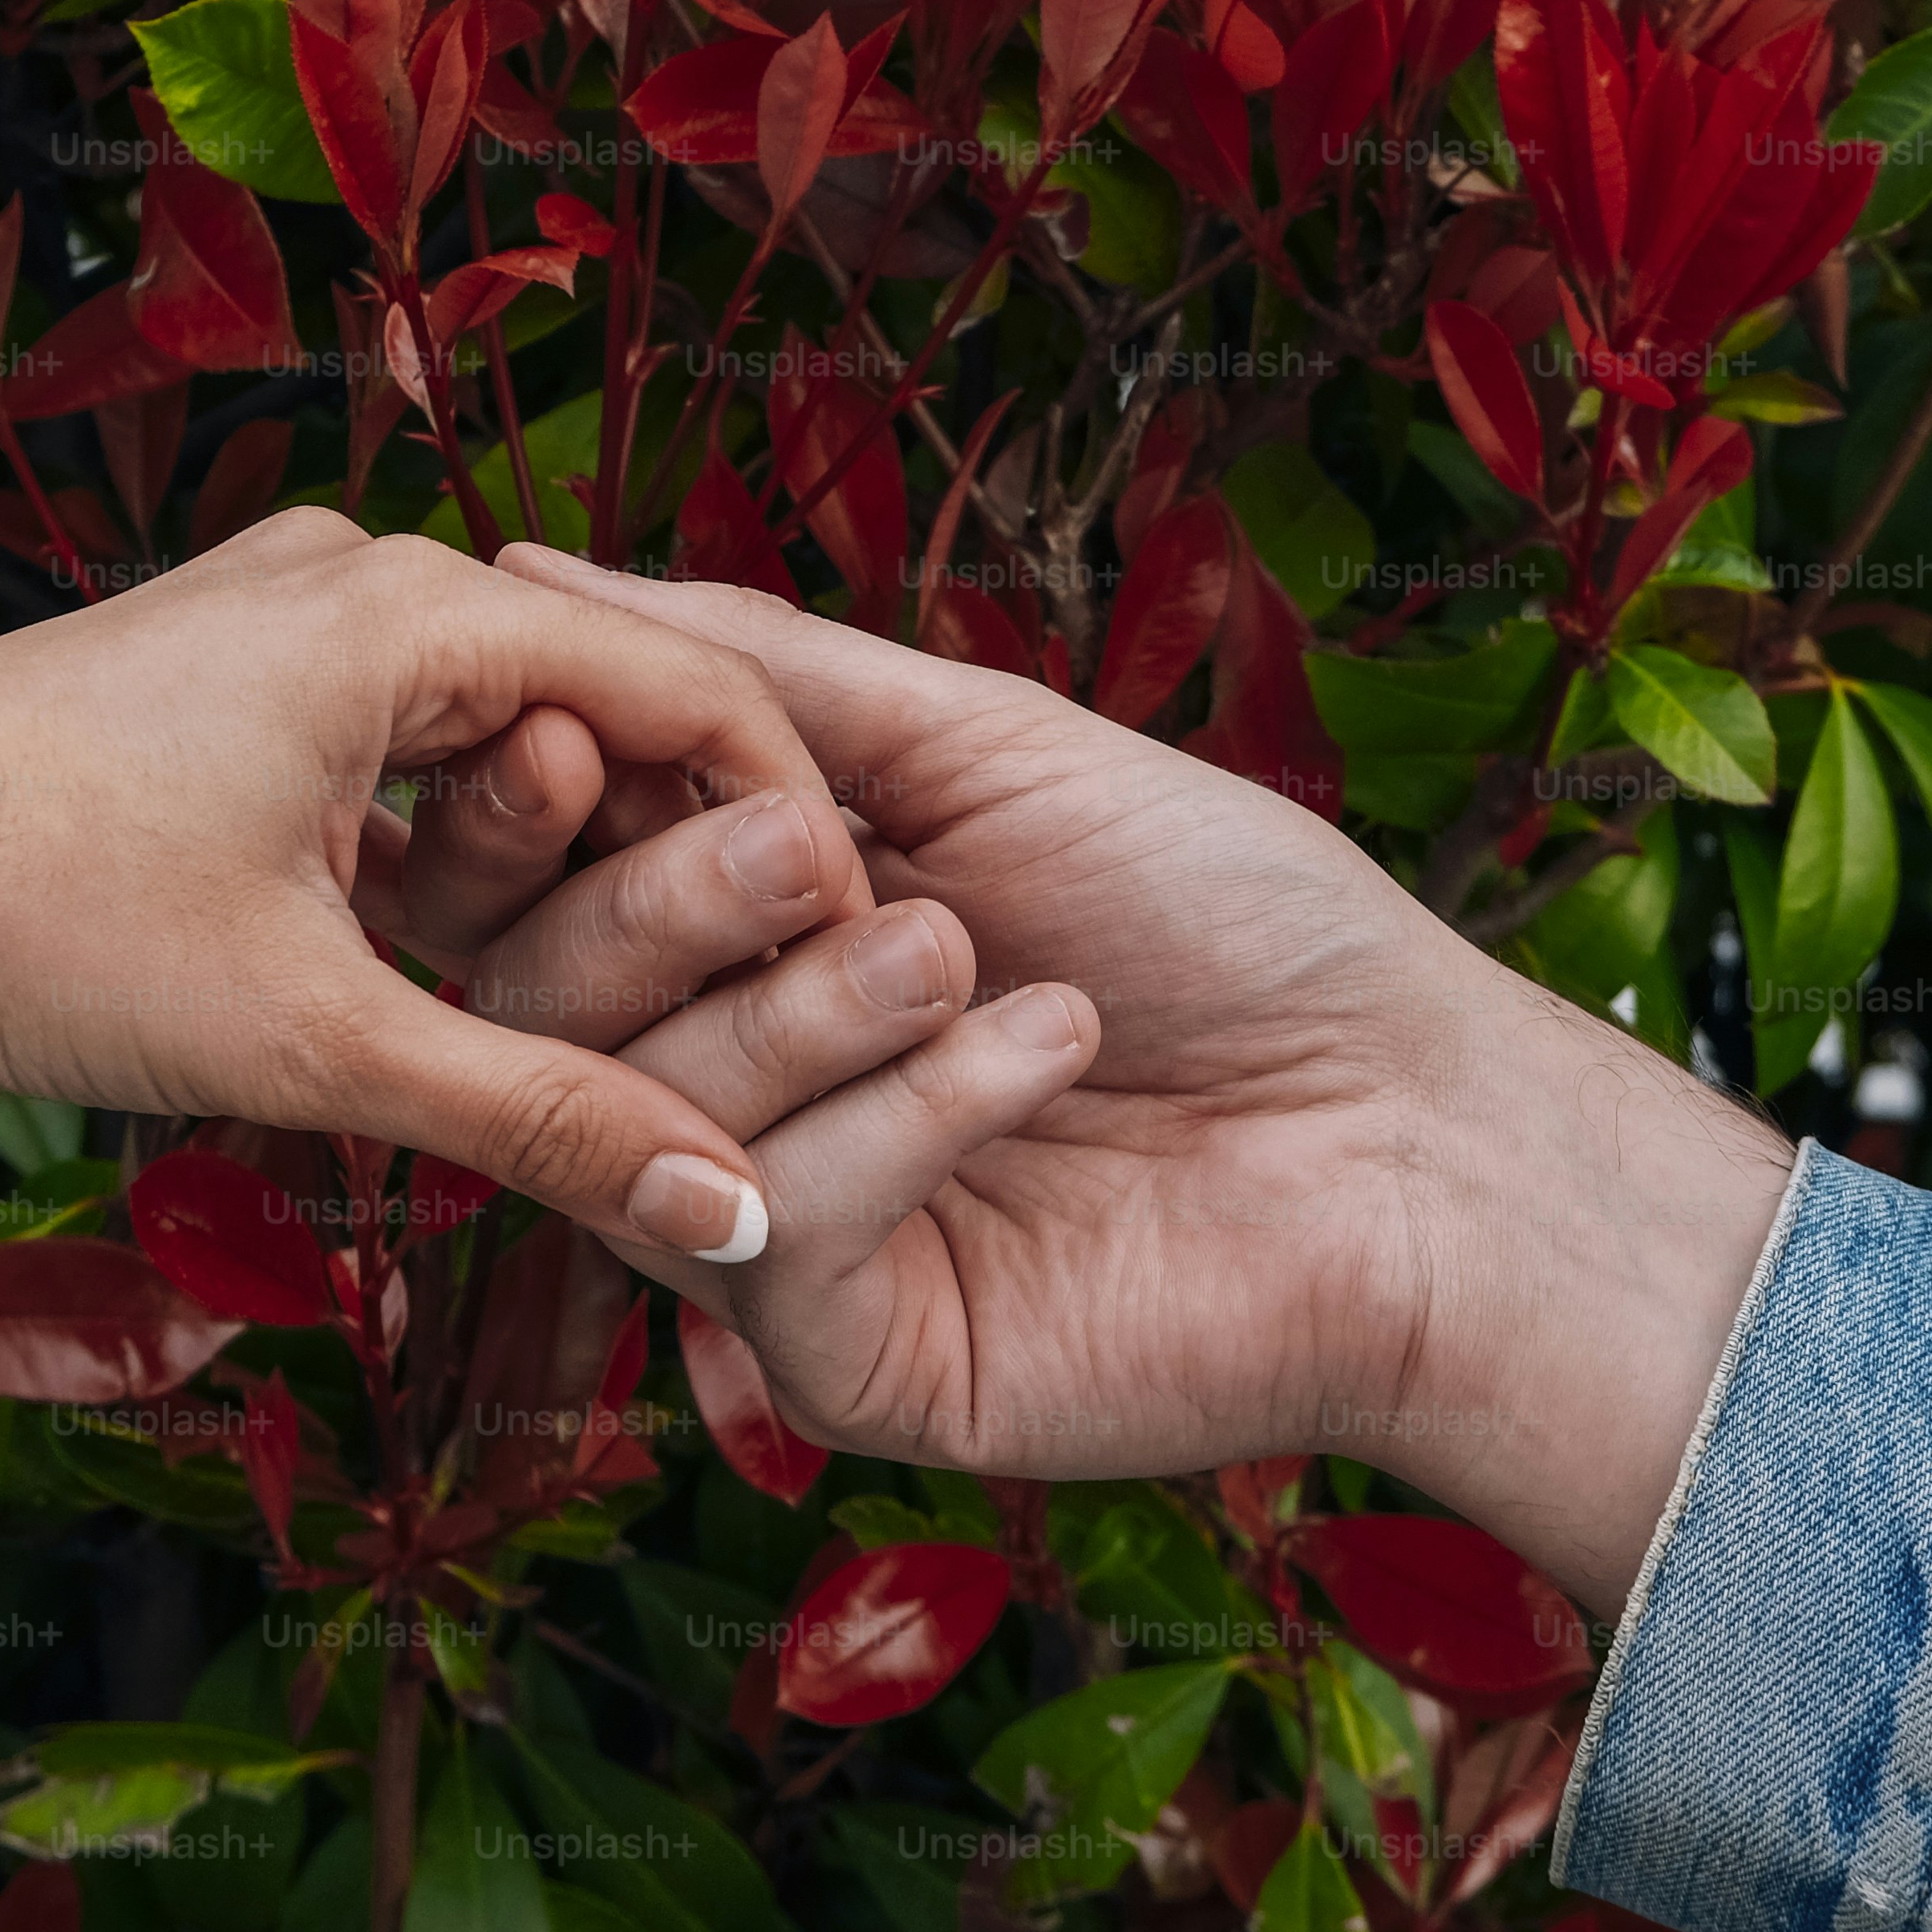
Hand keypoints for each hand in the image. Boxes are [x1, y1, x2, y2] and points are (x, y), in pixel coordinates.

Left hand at [0, 515, 871, 1267]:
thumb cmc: (24, 913)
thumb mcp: (312, 1038)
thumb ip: (542, 1117)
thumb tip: (730, 1219)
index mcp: (409, 611)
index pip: (697, 689)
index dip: (797, 833)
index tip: (859, 965)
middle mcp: (354, 575)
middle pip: (597, 707)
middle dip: (656, 867)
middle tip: (704, 1021)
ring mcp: (274, 613)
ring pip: (484, 737)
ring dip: (525, 869)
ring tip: (535, 1006)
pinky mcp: (211, 673)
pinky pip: (388, 745)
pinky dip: (426, 849)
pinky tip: (411, 964)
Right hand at [450, 546, 1798, 1615]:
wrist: (1423, 1127)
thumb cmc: (1231, 921)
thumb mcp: (987, 746)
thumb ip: (757, 670)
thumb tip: (517, 570)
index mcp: (725, 936)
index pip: (514, 882)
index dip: (509, 811)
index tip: (576, 735)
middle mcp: (719, 1087)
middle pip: (535, 1003)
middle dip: (658, 901)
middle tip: (819, 850)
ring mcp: (773, 1235)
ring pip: (643, 1117)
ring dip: (806, 1007)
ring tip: (966, 953)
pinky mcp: (848, 1362)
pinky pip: (773, 1235)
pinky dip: (902, 1121)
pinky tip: (1044, 1050)